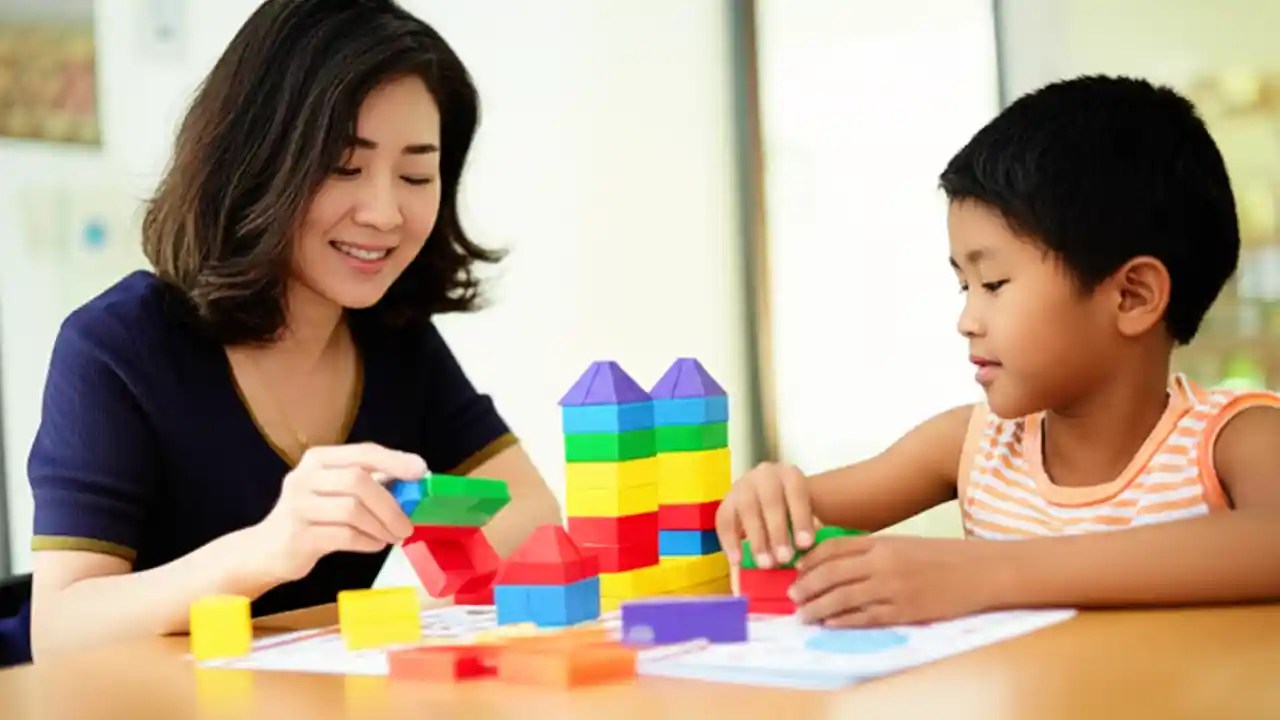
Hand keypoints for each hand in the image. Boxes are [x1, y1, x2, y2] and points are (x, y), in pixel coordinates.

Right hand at [250, 443, 424, 583]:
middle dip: (391, 504)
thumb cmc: (312, 517)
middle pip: (358, 480)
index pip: (363, 452)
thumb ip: (369, 482)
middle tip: (407, 525)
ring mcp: (298, 506)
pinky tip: (374, 544)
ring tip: (393, 537)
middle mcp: (304, 477)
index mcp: (317, 460)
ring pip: (353, 510)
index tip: (421, 471)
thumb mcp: (334, 492)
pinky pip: (345, 536)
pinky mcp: (299, 536)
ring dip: (382, 526)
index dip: (395, 460)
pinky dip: (368, 541)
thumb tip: (413, 478)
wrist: (266, 551)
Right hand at [716, 461, 814, 567]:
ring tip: (765, 564)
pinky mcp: (726, 501)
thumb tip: (808, 556)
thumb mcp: (804, 512)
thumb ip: (806, 530)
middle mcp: (765, 475)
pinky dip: (730, 542)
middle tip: (784, 559)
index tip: (805, 545)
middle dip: (778, 532)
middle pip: (770, 501)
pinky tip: (737, 561)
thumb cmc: (793, 510)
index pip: (797, 493)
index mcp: (790, 475)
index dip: (800, 519)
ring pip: (747, 510)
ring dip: (756, 539)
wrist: (768, 497)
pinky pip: (724, 521)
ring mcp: (743, 486)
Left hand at [789, 535, 996, 626]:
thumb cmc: (942, 557)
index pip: (833, 548)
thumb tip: (837, 563)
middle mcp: (882, 563)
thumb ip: (872, 551)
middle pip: (830, 574)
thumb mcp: (903, 544)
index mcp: (881, 542)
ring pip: (841, 598)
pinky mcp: (903, 611)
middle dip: (805, 587)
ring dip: (817, 608)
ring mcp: (892, 588)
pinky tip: (830, 625)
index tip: (797, 570)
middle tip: (792, 596)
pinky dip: (842, 622)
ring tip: (803, 615)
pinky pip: (864, 618)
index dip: (810, 560)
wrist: (980, 571)